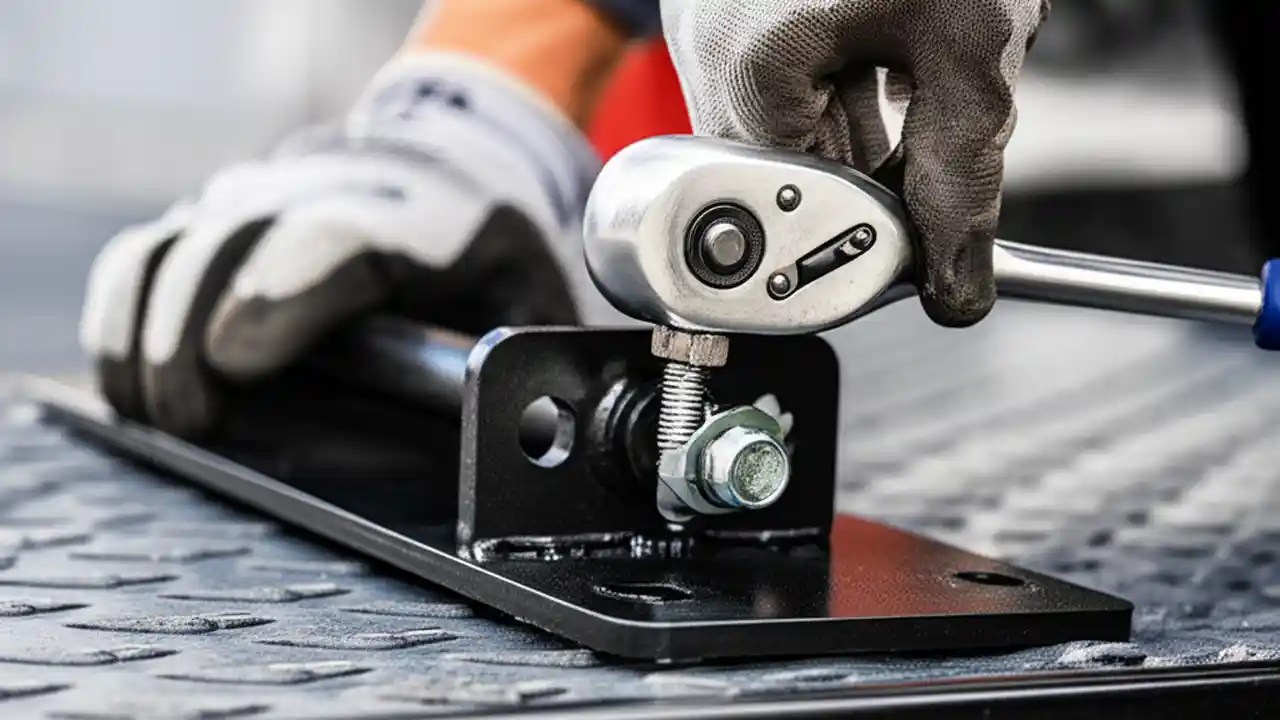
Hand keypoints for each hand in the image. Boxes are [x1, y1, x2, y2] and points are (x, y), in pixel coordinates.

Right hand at [79, 55, 598, 438]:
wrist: (455, 165)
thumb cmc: (494, 256)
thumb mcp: (537, 303)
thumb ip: (522, 365)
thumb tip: (509, 450)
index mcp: (428, 219)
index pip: (341, 237)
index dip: (281, 294)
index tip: (233, 359)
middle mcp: (330, 191)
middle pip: (237, 237)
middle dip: (191, 333)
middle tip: (189, 422)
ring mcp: (266, 197)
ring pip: (179, 242)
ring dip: (144, 329)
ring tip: (156, 416)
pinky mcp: (219, 216)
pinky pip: (148, 252)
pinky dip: (120, 313)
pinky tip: (127, 380)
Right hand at [661, 0, 1049, 325]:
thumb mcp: (965, 40)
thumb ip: (963, 172)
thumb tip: (954, 277)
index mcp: (749, 69)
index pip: (800, 208)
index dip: (869, 235)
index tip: (922, 241)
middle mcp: (708, 52)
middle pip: (785, 173)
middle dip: (869, 174)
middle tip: (930, 139)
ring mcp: (710, 26)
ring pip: (782, 132)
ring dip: (855, 133)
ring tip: (908, 80)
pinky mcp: (727, 8)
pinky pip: (774, 82)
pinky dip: (835, 90)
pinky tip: (882, 63)